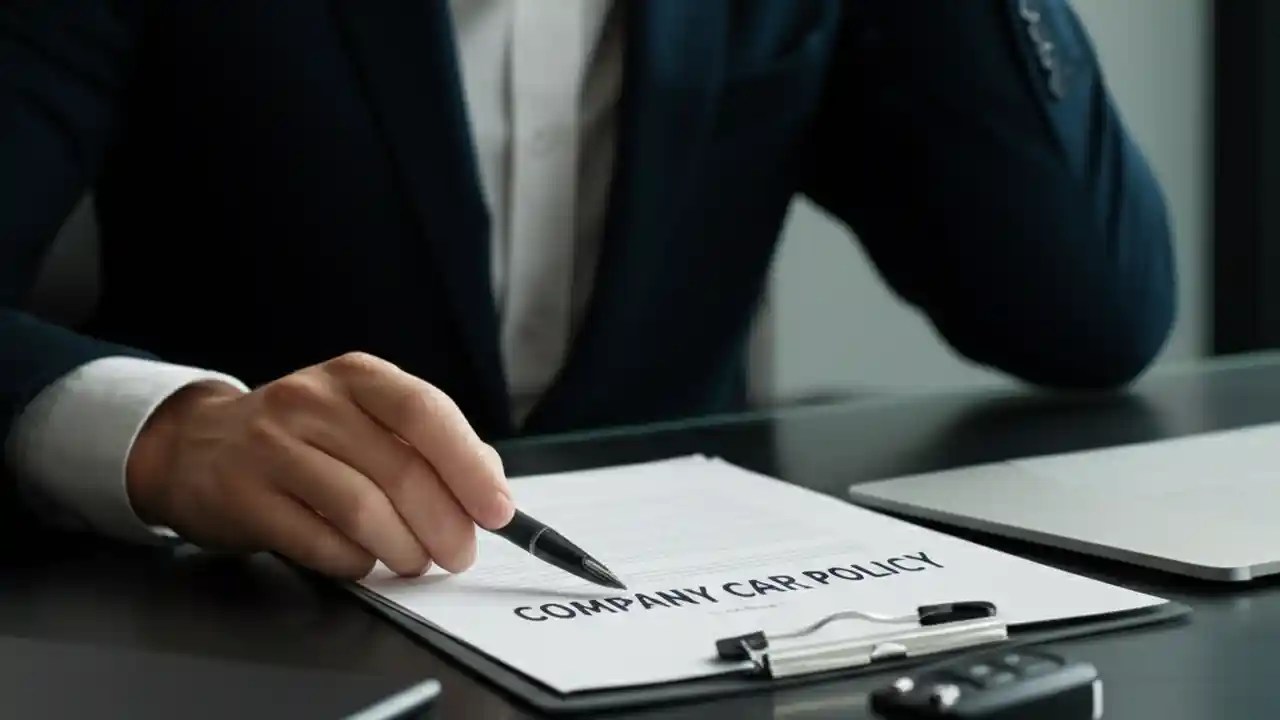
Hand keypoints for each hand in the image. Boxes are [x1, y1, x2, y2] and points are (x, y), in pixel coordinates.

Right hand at [125, 352, 513, 578]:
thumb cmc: (301, 437)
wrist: (197, 447)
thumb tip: (490, 482)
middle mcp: (311, 401)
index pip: (425, 412)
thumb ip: (426, 442)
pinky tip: (363, 560)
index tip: (499, 510)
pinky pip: (320, 543)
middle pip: (400, 470)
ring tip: (414, 560)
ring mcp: (270, 446)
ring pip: (362, 511)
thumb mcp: (362, 416)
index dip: (469, 466)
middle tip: (460, 552)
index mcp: (355, 376)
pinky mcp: (243, 496)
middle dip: (445, 524)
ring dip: (403, 548)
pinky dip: (355, 562)